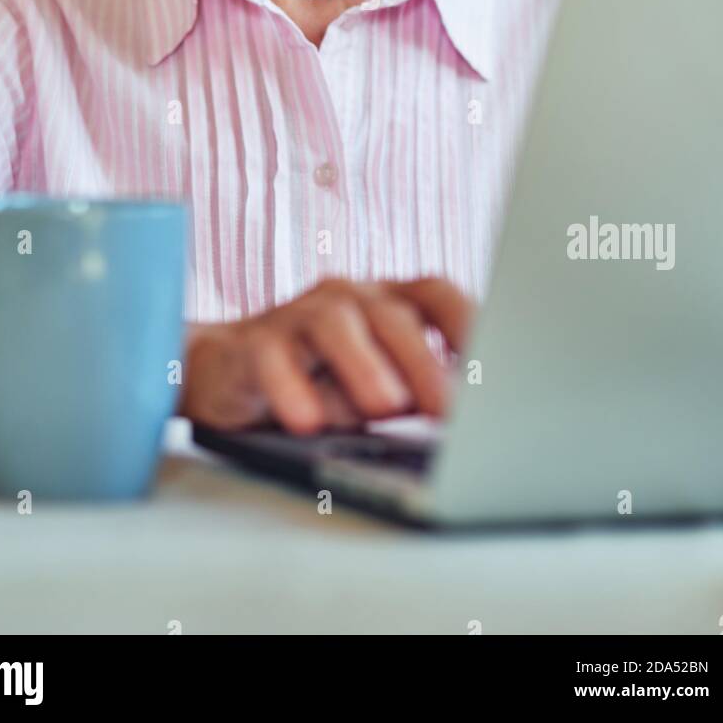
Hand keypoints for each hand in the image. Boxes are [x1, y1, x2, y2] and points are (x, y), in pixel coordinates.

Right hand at [180, 277, 472, 433]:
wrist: (224, 374)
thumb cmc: (318, 381)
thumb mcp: (375, 390)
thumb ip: (416, 396)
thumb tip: (470, 426)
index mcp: (387, 302)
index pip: (437, 296)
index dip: (469, 322)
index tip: (499, 362)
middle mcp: (348, 297)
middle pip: (392, 314)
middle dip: (424, 362)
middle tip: (449, 410)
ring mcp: (299, 314)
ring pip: (336, 322)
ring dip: (364, 364)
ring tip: (386, 407)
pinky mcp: (253, 342)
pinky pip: (272, 355)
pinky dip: (291, 385)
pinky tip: (307, 421)